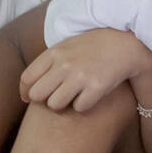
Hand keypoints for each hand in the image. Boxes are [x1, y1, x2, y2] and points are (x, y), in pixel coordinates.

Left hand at [20, 27, 151, 111]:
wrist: (126, 45)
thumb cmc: (94, 47)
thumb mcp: (67, 47)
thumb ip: (48, 62)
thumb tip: (27, 87)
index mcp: (55, 52)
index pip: (27, 78)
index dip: (25, 92)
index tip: (29, 98)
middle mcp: (64, 64)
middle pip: (37, 94)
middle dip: (44, 99)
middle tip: (56, 97)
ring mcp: (80, 75)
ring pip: (55, 104)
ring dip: (63, 105)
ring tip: (74, 96)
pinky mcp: (96, 86)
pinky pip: (79, 107)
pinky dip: (84, 105)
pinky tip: (90, 96)